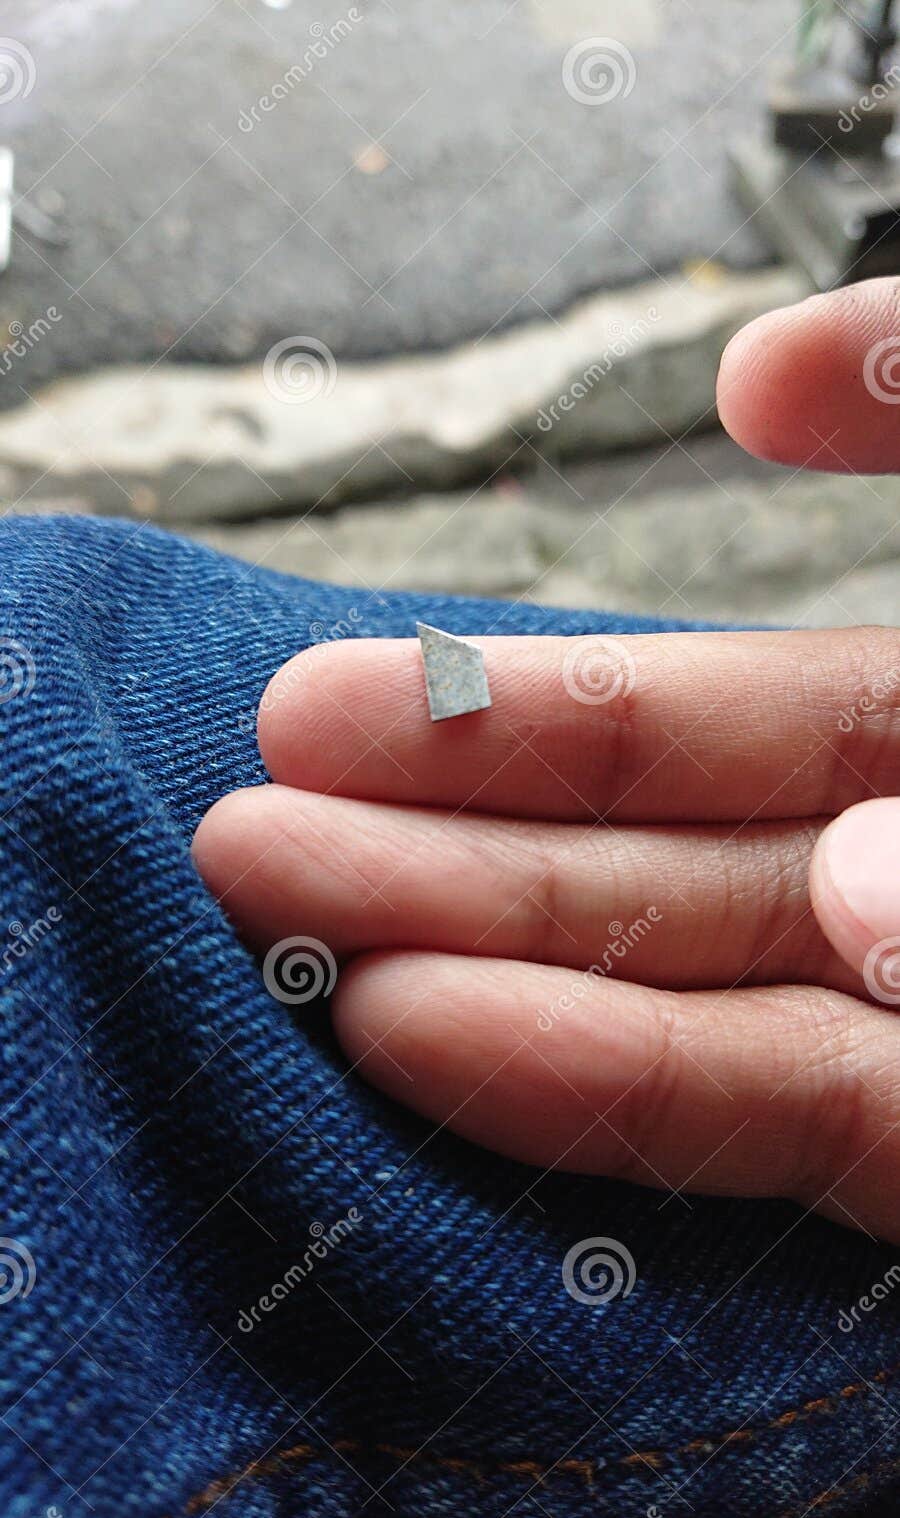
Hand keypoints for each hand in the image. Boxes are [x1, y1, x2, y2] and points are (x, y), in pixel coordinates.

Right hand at [192, 278, 899, 1242]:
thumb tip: (851, 865)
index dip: (894, 404)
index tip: (753, 390)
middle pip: (754, 768)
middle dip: (515, 748)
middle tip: (290, 741)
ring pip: (715, 947)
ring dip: (488, 918)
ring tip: (273, 873)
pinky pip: (776, 1117)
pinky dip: (606, 1087)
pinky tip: (424, 1030)